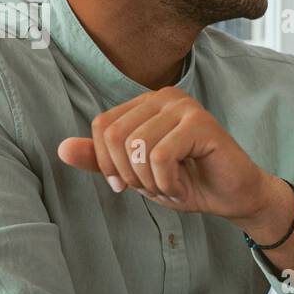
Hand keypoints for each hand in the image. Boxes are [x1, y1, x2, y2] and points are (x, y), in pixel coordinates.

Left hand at [57, 86, 273, 220]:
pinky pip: (162, 156)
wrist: (233, 198)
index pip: (102, 126)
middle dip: (129, 175)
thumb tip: (61, 149)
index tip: (127, 185)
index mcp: (147, 103)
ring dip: (151, 182)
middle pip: (115, 136)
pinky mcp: (202, 123)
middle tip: (152, 189)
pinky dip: (168, 183)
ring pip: (138, 148)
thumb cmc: (189, 182)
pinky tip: (184, 187)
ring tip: (171, 188)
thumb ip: (102, 160)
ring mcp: (185, 107)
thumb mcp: (137, 175)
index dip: (106, 163)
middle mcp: (165, 96)